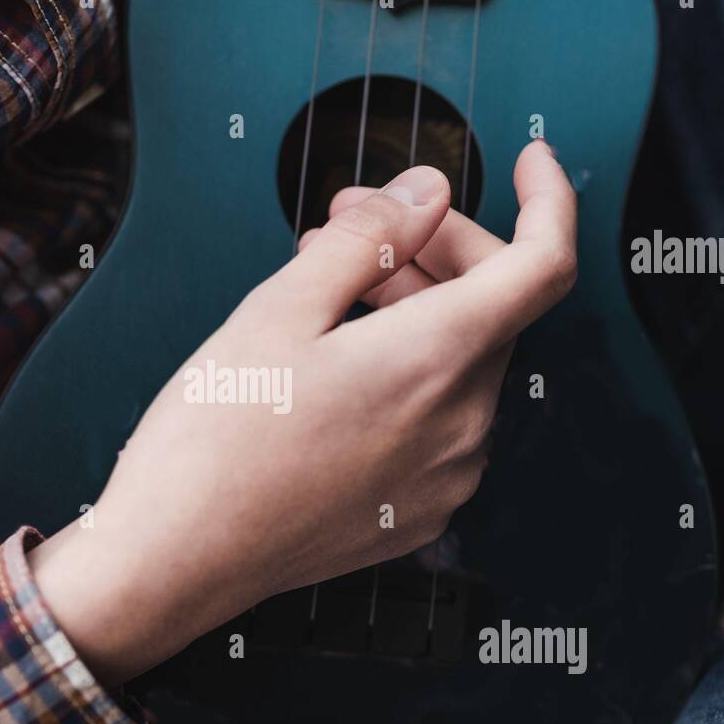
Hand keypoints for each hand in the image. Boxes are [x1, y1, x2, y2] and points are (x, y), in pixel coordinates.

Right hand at [30, 140, 576, 685]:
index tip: (531, 164)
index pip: (544, 265)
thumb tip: (427, 193)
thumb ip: (370, 239)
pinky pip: (441, 422)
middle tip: (354, 222)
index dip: (549, 201)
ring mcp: (446, 479)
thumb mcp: (280, 309)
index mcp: (436, 363)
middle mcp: (461, 426)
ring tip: (329, 291)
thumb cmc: (213, 441)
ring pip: (462, 364)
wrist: (174, 559)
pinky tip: (341, 365)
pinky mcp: (419, 513)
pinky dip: (409, 375)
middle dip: (434, 250)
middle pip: (491, 309)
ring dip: (416, 311)